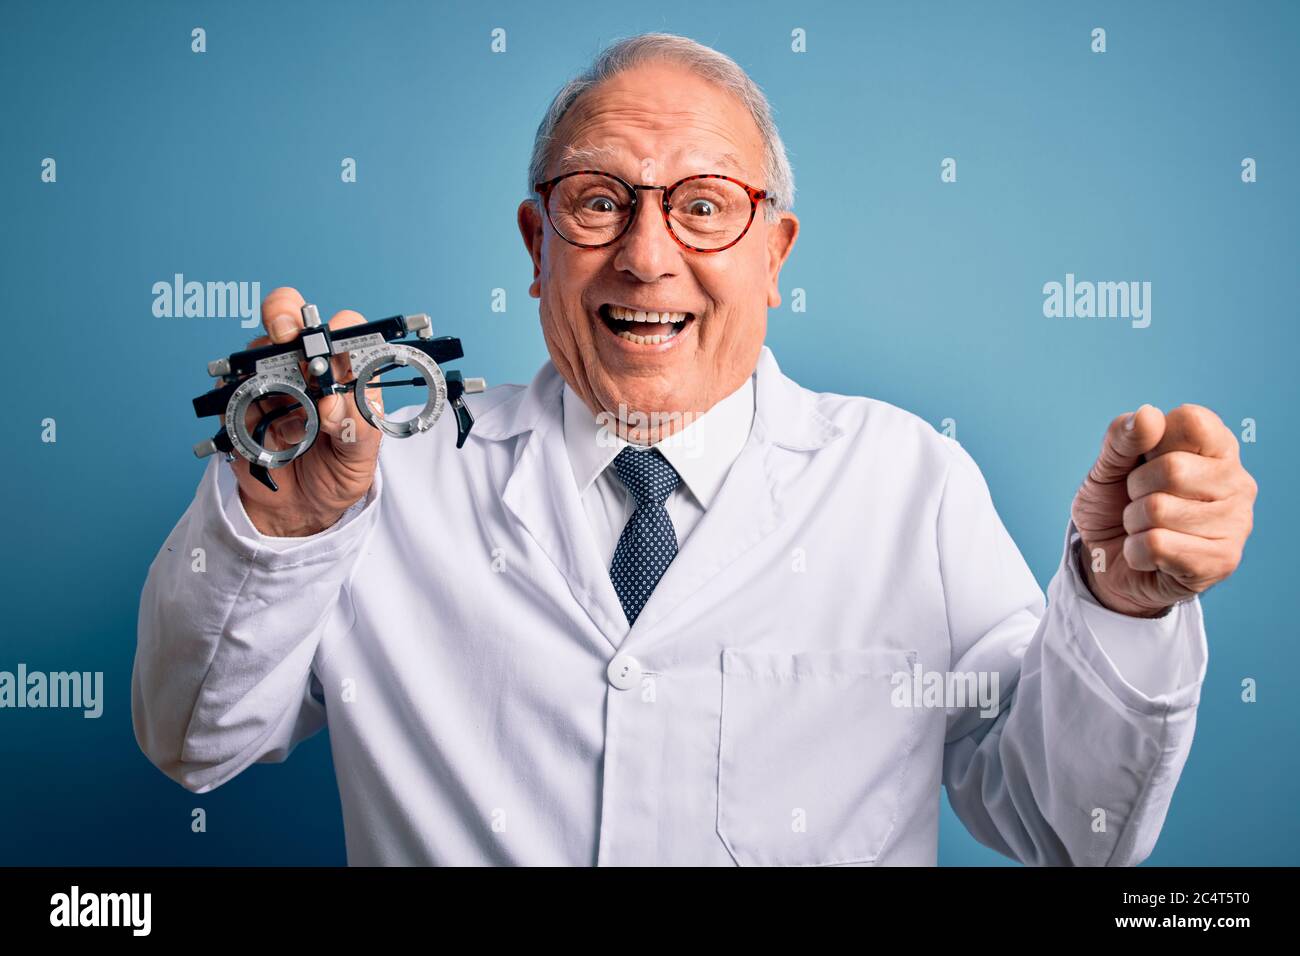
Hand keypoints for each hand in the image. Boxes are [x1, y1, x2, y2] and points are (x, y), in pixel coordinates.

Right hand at [232, 287, 382, 535]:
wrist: (301, 509)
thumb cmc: (338, 472)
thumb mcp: (362, 457)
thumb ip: (357, 428)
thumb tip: (333, 403)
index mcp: (344, 370)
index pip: (345, 328)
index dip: (340, 331)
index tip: (337, 351)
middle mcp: (305, 366)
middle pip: (288, 316)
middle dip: (282, 315)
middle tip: (285, 334)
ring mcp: (267, 379)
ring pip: (256, 351)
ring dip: (271, 381)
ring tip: (295, 430)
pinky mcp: (237, 402)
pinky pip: (231, 391)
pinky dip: (248, 410)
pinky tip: (269, 439)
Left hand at [1070, 404, 1256, 616]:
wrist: (1107, 561)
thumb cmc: (1115, 504)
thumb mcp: (1107, 466)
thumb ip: (1123, 438)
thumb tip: (1148, 415)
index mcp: (1216, 446)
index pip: (1192, 421)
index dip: (1153, 441)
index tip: (1146, 460)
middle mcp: (1237, 480)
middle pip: (1173, 469)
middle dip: (1136, 489)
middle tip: (1140, 501)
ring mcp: (1236, 522)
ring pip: (1159, 510)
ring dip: (1134, 523)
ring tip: (1146, 528)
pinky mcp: (1223, 560)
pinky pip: (1157, 545)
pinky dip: (1136, 551)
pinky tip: (1151, 555)